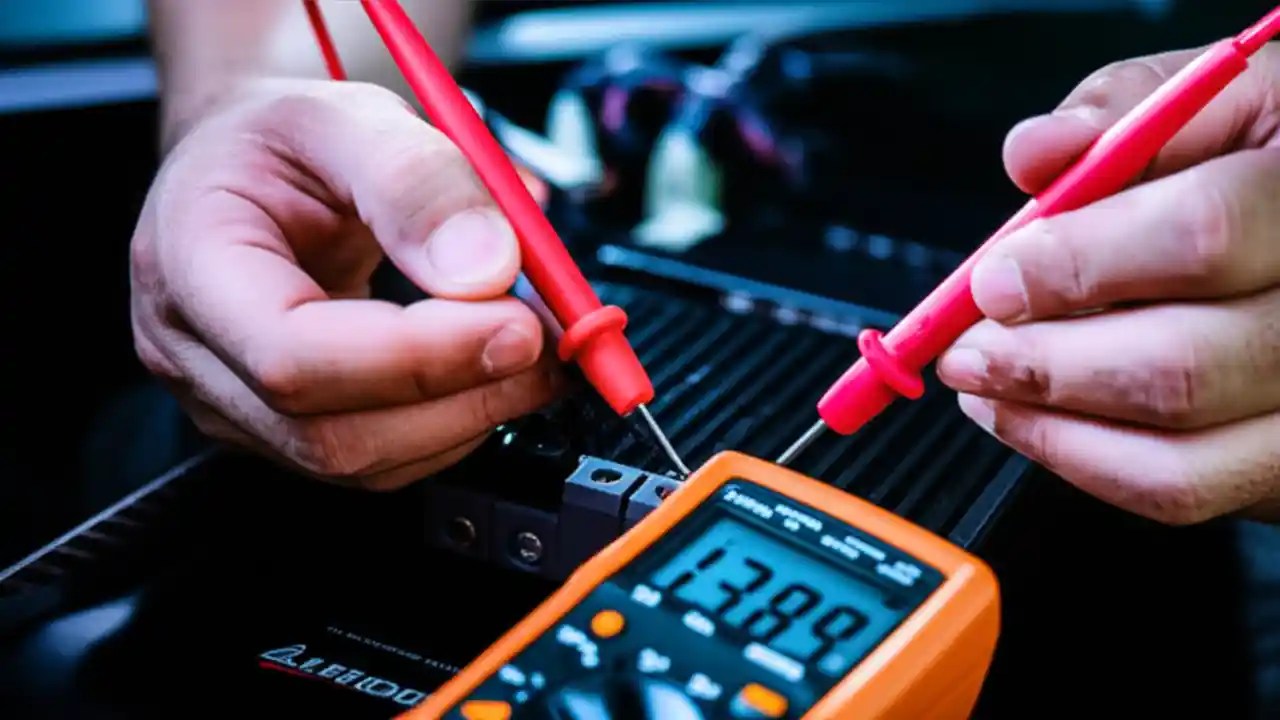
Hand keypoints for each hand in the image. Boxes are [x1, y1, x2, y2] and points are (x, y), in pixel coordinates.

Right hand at [130, 79, 561, 489]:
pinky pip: (383, 459)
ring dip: (473, 413)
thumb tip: (488, 270)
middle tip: (549, 338)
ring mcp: (237, 407)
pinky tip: (494, 367)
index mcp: (189, 263)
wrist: (255, 168)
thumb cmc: (286, 140)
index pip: (293, 356)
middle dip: (462, 395)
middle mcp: (196, 355)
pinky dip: (458, 420)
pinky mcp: (286, 431)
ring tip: (536, 344)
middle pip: (333, 433)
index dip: (418, 357)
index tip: (519, 323)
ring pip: (368, 462)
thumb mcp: (348, 115)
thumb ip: (418, 180)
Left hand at [937, 44, 1279, 524]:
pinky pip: (1180, 491)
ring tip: (982, 379)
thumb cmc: (1264, 157)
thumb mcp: (1214, 99)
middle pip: (1181, 366)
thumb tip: (1036, 152)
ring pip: (1177, 454)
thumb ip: (1122, 111)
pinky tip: (1028, 417)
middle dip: (1040, 362)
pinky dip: (1081, 461)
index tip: (995, 275)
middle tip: (966, 344)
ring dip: (1045, 423)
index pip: (1200, 235)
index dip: (1076, 264)